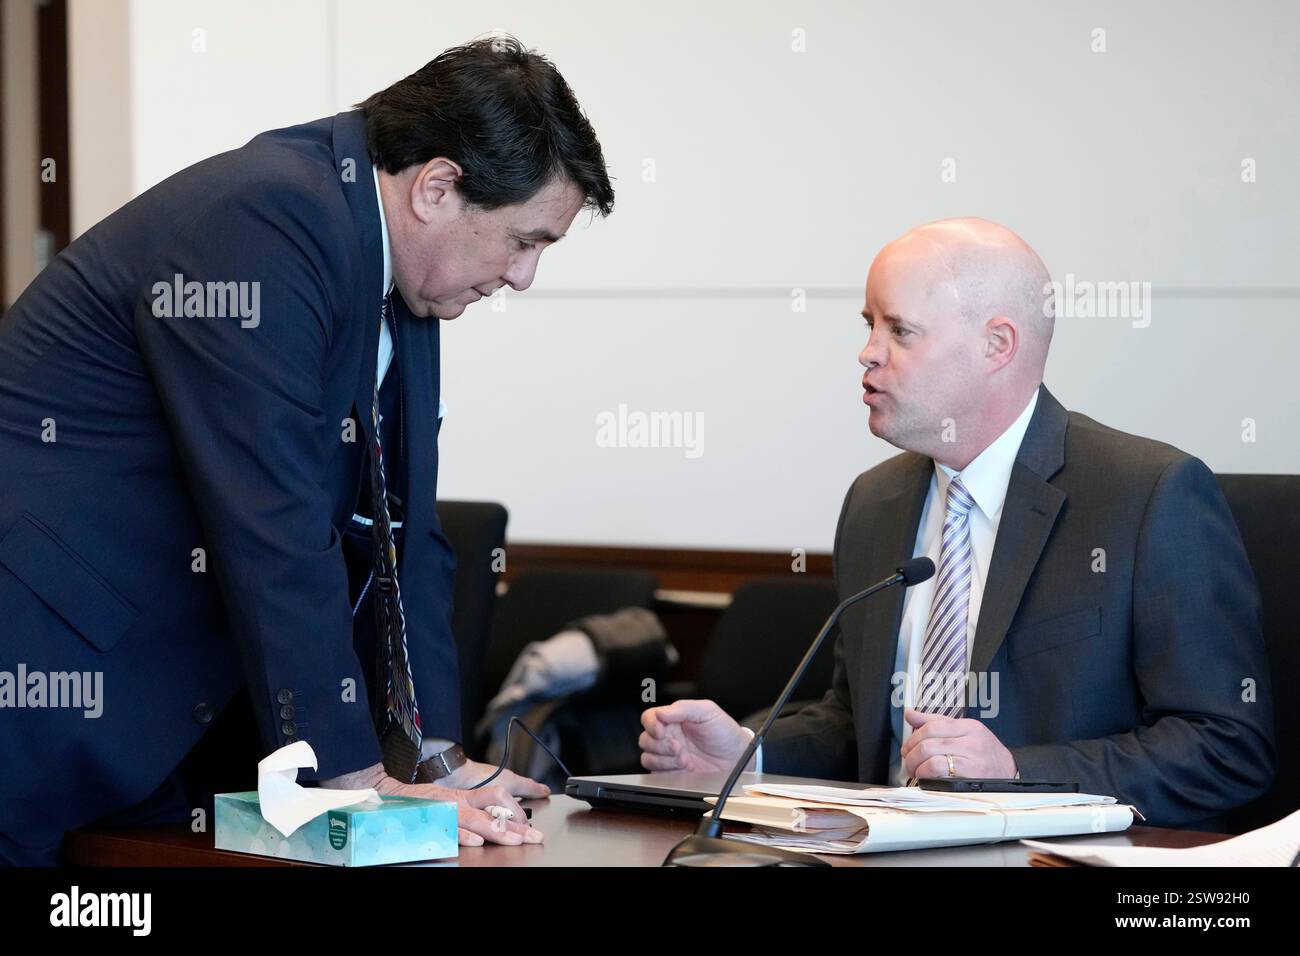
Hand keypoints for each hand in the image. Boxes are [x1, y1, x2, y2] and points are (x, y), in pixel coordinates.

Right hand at [320, 761, 543, 846]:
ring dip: (495, 830)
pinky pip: (447, 827)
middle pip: (492, 809)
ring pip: (474, 818)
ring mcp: (442, 809)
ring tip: (513, 840)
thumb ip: (467, 812)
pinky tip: (475, 841)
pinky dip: (461, 834)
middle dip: (514, 825)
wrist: (383, 793)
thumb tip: (490, 827)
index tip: (529, 825)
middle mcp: (456, 800)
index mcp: (463, 796)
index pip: (497, 797)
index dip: (515, 811)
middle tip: (533, 836)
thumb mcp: (447, 803)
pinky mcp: (428, 818)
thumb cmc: (417, 803)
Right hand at [639, 699, 750, 772]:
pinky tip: (684, 767)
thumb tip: (661, 712)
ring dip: (664, 759)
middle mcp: (669, 737)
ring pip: (647, 757)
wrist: (737, 757)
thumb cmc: (724, 732)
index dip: (651, 724)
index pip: (649, 718)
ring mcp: (669, 756)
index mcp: (674, 719)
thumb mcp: (707, 711)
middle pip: (645, 739)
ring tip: (684, 758)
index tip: (662, 730)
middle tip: (679, 747)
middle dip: (661, 745)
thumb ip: (683, 708)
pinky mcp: (672, 772)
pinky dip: (668, 770)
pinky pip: (656, 773)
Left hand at [899, 709, 1017, 779]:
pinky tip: (925, 778)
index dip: (913, 737)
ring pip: (930, 754)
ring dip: (915, 765)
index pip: (932, 725)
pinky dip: (925, 774)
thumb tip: (910, 714)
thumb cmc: (986, 755)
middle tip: (909, 761)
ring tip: (915, 771)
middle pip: (927, 740)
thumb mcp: (965, 733)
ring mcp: (972, 757)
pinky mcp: (970, 775)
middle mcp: (971, 740)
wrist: (1011, 775)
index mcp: (969, 726)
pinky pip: (937, 769)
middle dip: (911, 753)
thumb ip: (936, 722)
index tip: (908, 746)